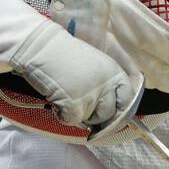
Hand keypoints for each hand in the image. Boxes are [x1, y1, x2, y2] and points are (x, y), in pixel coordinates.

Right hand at [11, 21, 133, 129]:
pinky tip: (56, 101)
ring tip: (66, 98)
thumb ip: (106, 82)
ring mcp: (91, 95)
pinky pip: (72, 120)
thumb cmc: (65, 54)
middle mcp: (106, 84)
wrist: (42, 48)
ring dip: (78, 114)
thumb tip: (110, 108)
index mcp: (114, 72)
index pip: (127, 98)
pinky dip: (62, 115)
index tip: (111, 114)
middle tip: (82, 109)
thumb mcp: (96, 63)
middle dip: (97, 117)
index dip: (120, 109)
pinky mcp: (74, 104)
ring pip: (90, 119)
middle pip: (109, 114)